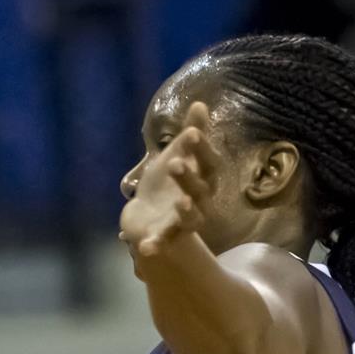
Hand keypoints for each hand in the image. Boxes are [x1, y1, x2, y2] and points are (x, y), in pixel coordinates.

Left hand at [119, 101, 220, 259]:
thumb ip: (191, 132)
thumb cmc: (167, 181)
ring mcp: (183, 221)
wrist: (148, 212)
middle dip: (188, 176)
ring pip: (190, 219)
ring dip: (186, 212)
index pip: (208, 163)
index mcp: (202, 178)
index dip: (202, 149)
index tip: (192, 133)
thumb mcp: (176, 153)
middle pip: (199, 190)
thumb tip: (199, 104)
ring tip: (181, 203)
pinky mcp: (165, 237)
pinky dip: (156, 245)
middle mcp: (198, 201)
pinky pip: (164, 242)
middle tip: (175, 163)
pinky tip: (145, 249)